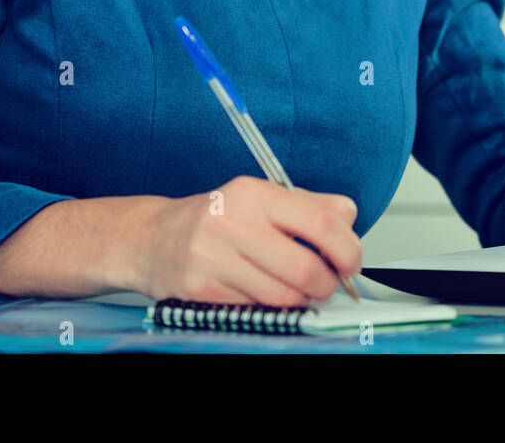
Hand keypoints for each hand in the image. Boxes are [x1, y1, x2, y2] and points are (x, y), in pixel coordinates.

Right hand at [116, 175, 360, 304]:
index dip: (346, 249)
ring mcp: (213, 258)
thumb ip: (309, 205)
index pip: (319, 222)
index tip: (351, 262)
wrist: (153, 239)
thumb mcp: (261, 198)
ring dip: (300, 300)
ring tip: (295, 288)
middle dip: (326, 284)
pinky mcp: (200, 290)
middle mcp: (232, 221)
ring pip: (283, 297)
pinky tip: (263, 293)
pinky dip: (270, 308)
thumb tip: (349, 216)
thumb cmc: (216, 219)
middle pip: (305, 268)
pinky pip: (256, 310)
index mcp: (254, 193)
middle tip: (327, 283)